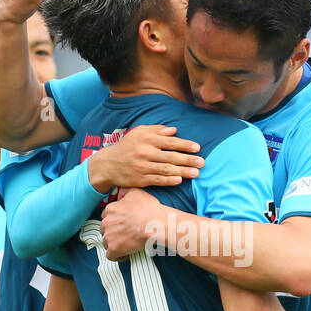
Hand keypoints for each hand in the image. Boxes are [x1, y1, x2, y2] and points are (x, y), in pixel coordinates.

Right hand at [87, 124, 202, 192]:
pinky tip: (179, 180)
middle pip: (171, 157)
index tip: (197, 148)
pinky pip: (158, 180)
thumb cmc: (127, 147)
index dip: (184, 145)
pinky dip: (169, 181)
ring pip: (166, 169)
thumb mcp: (139, 133)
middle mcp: (145, 152)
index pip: (170, 142)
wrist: (108, 164)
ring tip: (196, 173)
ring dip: (183, 172)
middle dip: (188, 160)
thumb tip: (174, 130)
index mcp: (147, 139)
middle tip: (202, 163)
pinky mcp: (140, 179)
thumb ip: (157, 130)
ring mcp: (143, 167)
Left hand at [101, 189, 163, 260]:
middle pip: (104, 230)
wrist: (154, 224)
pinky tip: (125, 255)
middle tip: (124, 235)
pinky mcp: (114, 248)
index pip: (106, 216)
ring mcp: (109, 236)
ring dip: (114, 244)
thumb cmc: (148, 209)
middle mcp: (106, 222)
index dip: (114, 221)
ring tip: (125, 245)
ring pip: (106, 243)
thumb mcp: (136, 192)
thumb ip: (125, 191)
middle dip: (112, 233)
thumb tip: (121, 192)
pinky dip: (117, 256)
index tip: (121, 224)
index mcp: (110, 209)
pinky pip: (111, 256)